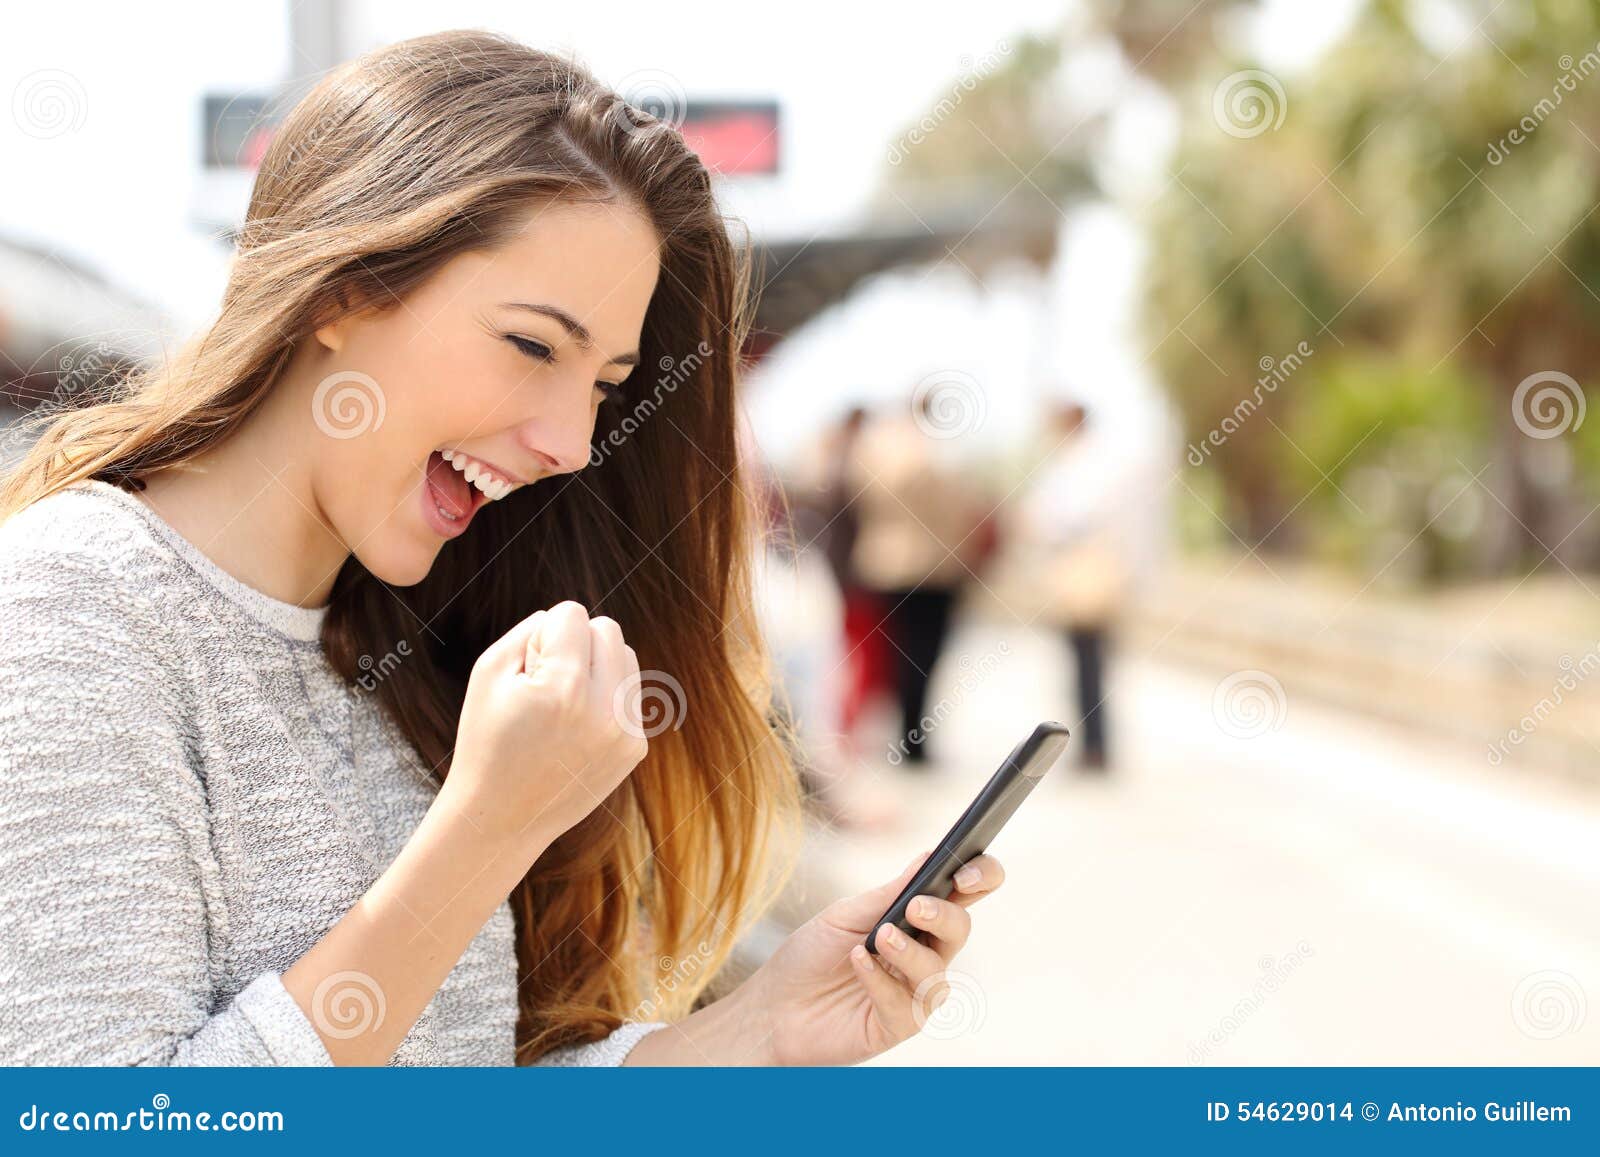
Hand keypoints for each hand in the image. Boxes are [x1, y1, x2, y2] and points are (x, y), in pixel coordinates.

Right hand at [438, 600, 648, 857]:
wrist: (502, 818)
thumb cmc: (488, 740)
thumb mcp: (489, 673)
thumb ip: (529, 630)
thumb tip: (568, 618)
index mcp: (564, 688)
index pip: (573, 614)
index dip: (544, 634)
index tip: (528, 669)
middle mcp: (604, 709)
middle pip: (608, 630)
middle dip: (577, 643)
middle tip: (546, 682)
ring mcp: (625, 732)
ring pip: (627, 658)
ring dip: (597, 667)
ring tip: (563, 702)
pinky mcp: (635, 749)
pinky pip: (629, 694)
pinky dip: (606, 699)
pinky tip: (576, 728)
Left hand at [742, 851, 1005, 1065]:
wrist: (774, 1005)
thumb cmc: (811, 955)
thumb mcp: (844, 915)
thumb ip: (888, 894)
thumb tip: (930, 855)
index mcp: (917, 917)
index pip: (966, 892)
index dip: (981, 877)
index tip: (964, 872)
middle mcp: (924, 953)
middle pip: (960, 928)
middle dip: (946, 915)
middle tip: (917, 907)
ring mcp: (914, 992)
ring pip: (936, 973)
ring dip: (909, 952)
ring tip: (879, 938)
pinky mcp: (898, 1025)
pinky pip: (905, 1006)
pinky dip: (880, 981)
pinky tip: (857, 963)